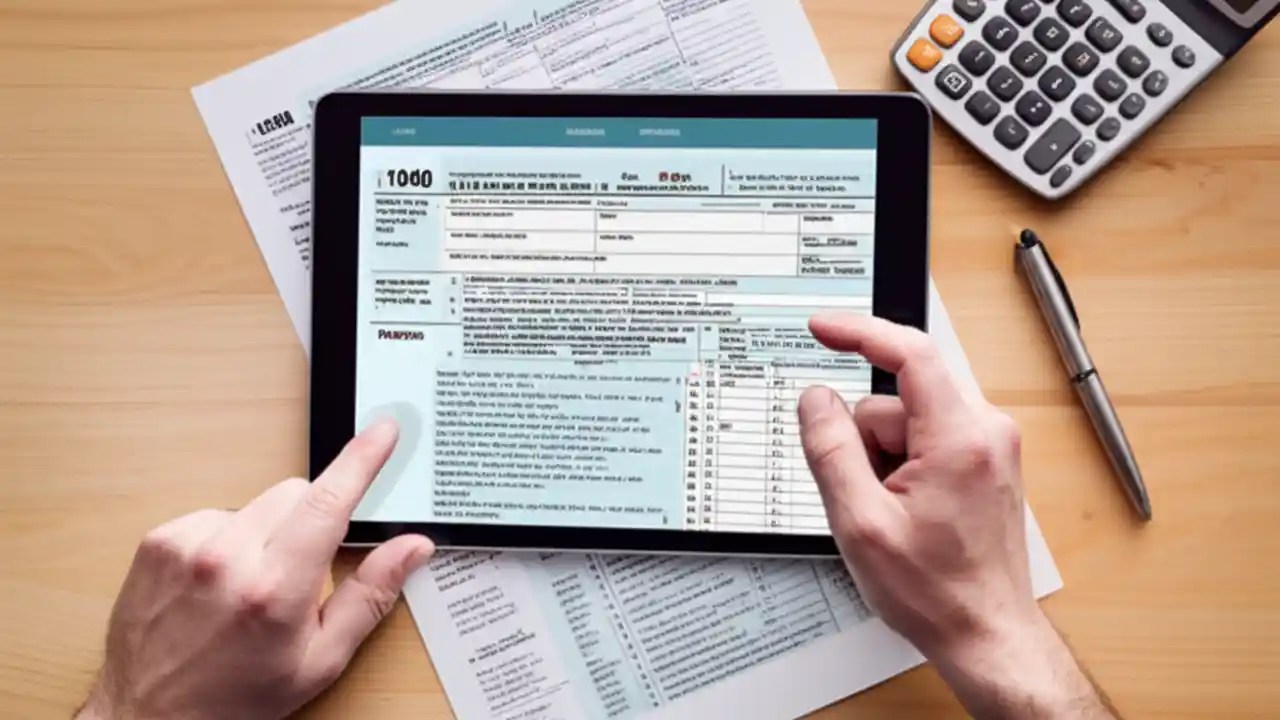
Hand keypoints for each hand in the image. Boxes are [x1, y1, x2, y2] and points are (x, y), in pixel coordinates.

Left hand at [78, 420, 432, 719]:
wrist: (148, 717)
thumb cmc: (237, 697)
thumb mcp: (320, 660)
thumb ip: (371, 595)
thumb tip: (412, 548)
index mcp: (275, 591)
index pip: (330, 503)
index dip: (363, 461)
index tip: (384, 431)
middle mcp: (227, 559)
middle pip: (296, 494)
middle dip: (312, 520)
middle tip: (299, 573)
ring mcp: (187, 546)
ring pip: (257, 504)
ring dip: (267, 531)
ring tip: (251, 585)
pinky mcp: (159, 541)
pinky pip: (216, 515)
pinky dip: (227, 539)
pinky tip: (218, 582)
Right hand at [798, 314, 1113, 718]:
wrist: (985, 633)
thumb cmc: (936, 592)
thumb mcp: (861, 524)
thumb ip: (830, 450)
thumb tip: (815, 399)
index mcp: (960, 439)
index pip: (908, 353)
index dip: (859, 332)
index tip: (822, 328)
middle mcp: (985, 432)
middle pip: (896, 400)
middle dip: (866, 442)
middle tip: (868, 500)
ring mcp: (989, 446)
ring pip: (905, 423)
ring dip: (882, 461)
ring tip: (893, 516)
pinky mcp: (984, 461)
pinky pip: (923, 440)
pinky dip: (901, 468)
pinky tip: (908, 512)